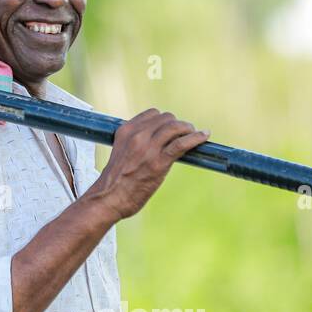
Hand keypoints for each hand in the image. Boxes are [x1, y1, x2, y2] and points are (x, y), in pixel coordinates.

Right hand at [88, 108, 208, 220]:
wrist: (108, 198)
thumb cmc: (114, 181)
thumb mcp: (121, 153)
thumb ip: (134, 144)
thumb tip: (153, 145)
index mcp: (125, 131)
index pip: (152, 113)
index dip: (165, 120)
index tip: (170, 128)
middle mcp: (137, 135)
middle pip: (166, 118)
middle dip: (177, 124)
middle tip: (185, 133)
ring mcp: (148, 148)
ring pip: (175, 127)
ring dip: (188, 129)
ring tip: (195, 134)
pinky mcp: (159, 162)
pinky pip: (181, 143)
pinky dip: (195, 138)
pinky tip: (204, 136)